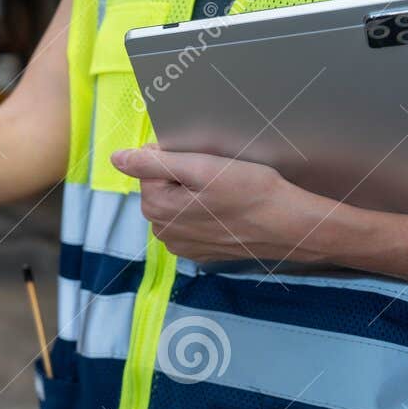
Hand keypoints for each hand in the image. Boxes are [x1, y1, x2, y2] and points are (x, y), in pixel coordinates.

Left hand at [110, 145, 334, 263]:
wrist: (291, 225)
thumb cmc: (252, 193)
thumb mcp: (201, 167)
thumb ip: (153, 163)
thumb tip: (116, 159)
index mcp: (157, 209)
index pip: (148, 169)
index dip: (174, 158)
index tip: (202, 160)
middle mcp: (163, 232)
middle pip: (161, 188)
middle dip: (183, 177)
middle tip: (217, 176)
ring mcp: (182, 245)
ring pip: (177, 204)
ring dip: (194, 194)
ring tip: (224, 192)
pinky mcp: (200, 251)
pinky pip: (192, 222)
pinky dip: (205, 212)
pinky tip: (227, 209)